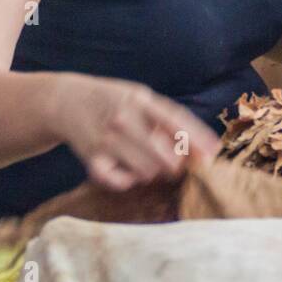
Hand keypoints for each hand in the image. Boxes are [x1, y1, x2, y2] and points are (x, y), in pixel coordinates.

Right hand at [51, 73, 220, 190]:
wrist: (67, 101)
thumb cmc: (114, 102)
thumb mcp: (141, 99)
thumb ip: (170, 120)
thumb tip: (206, 147)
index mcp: (141, 100)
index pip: (177, 122)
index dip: (198, 140)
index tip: (214, 154)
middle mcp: (124, 120)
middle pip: (166, 156)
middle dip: (176, 163)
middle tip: (173, 161)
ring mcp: (107, 140)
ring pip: (147, 171)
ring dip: (152, 170)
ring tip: (144, 158)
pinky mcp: (92, 160)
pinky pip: (121, 182)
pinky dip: (128, 180)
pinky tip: (125, 167)